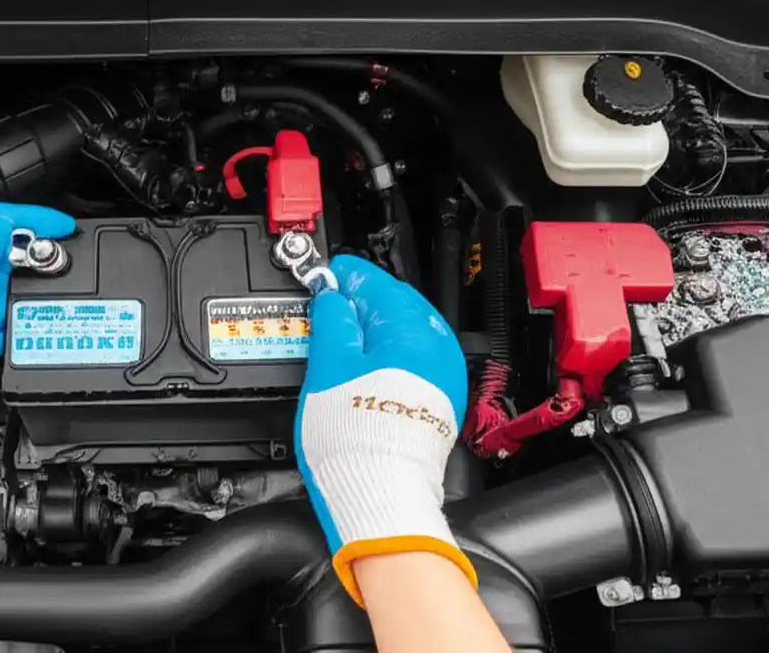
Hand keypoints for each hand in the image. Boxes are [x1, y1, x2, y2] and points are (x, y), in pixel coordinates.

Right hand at [297, 254, 474, 605]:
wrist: (382, 493)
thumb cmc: (356, 437)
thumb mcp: (328, 365)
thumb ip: (332, 321)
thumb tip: (332, 297)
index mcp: (409, 327)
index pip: (373, 280)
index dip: (342, 276)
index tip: (324, 277)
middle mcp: (436, 347)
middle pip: (395, 305)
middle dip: (361, 302)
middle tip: (328, 305)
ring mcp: (443, 375)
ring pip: (405, 335)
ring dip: (376, 330)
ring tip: (342, 340)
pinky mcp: (440, 402)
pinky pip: (414, 363)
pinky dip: (390, 357)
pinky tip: (367, 370)